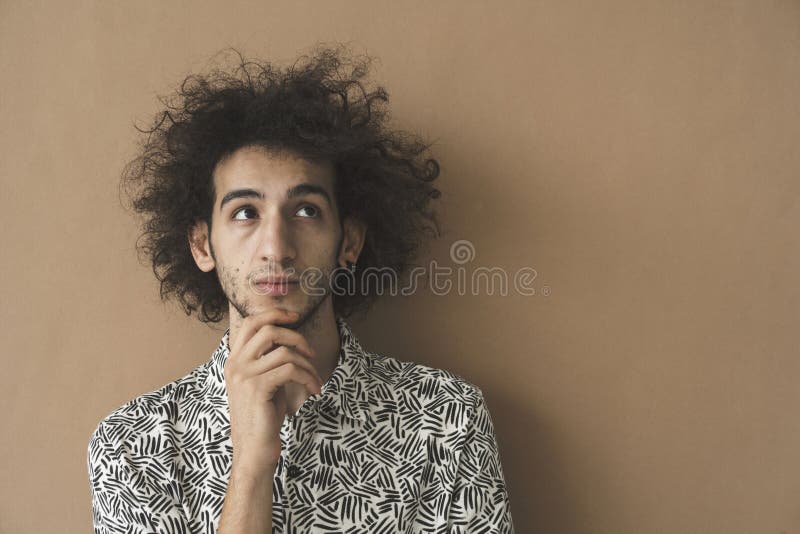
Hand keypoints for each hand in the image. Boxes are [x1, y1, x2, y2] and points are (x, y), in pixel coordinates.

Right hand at [224, 309, 322, 476]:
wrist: (254, 450)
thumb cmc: (263, 416)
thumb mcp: (264, 382)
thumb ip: (269, 360)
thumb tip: (290, 339)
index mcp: (234, 360)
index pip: (250, 323)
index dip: (274, 314)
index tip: (295, 317)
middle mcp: (235, 365)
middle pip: (268, 330)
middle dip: (296, 337)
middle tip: (311, 352)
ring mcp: (244, 376)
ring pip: (284, 352)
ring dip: (308, 365)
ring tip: (315, 380)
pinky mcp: (257, 389)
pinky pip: (290, 370)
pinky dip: (308, 378)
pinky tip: (314, 390)